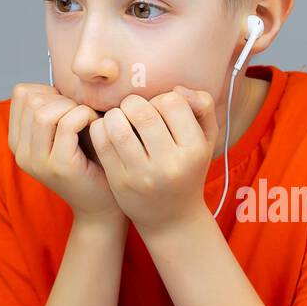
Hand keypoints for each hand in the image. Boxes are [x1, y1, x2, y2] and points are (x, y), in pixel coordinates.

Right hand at [8, 83, 123, 225]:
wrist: (102, 206)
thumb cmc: (91, 163)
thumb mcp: (66, 132)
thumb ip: (56, 108)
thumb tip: (61, 74)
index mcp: (17, 141)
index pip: (21, 93)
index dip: (50, 91)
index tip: (69, 106)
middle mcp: (20, 152)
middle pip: (32, 99)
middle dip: (63, 99)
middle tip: (83, 113)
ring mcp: (37, 161)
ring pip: (46, 110)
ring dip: (74, 107)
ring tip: (90, 120)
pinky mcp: (59, 166)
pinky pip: (68, 123)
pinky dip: (86, 116)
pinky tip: (97, 126)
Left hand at [88, 86, 218, 236]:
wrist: (172, 218)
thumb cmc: (189, 169)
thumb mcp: (206, 140)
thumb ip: (202, 106)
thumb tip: (178, 88)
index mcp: (194, 149)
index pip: (172, 102)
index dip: (162, 98)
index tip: (159, 111)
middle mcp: (170, 163)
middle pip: (142, 111)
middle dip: (133, 103)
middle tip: (133, 110)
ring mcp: (142, 174)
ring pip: (118, 125)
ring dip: (114, 114)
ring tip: (120, 119)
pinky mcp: (119, 181)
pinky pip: (102, 141)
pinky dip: (100, 128)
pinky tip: (108, 132)